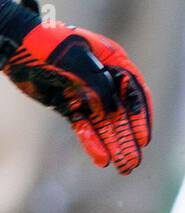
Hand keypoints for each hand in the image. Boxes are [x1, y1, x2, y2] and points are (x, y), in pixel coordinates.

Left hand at [0, 0, 152, 173]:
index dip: (140, 117)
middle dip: (128, 138)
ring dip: (115, 145)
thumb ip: (98, 84)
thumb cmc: (45, 45)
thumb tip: (114, 112)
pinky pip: (85, 127)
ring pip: (105, 124)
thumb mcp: (75, 60)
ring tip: (125, 167)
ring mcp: (87, 94)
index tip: (143, 139)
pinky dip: (92, 142)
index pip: (135, 92)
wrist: (13, 45)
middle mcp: (105, 79)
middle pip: (122, 113)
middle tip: (135, 162)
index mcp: (113, 61)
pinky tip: (101, 159)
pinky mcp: (70, 105)